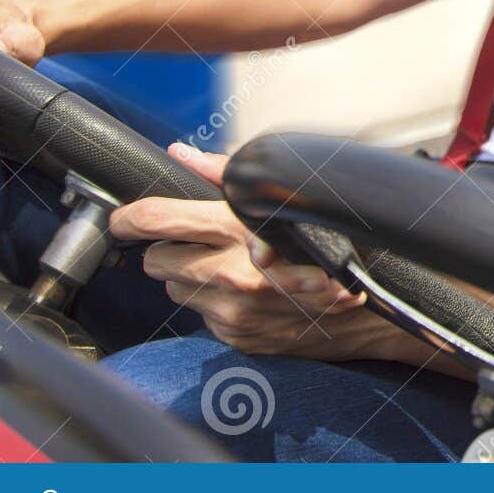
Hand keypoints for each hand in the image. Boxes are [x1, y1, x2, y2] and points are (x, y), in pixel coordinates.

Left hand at [109, 142, 384, 360]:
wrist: (371, 307)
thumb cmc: (333, 245)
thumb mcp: (285, 198)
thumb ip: (225, 175)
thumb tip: (181, 154)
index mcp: (239, 230)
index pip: (157, 221)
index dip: (129, 218)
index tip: (122, 219)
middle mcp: (230, 274)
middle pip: (156, 260)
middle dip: (168, 248)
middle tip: (192, 241)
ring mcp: (231, 311)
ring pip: (174, 289)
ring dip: (189, 276)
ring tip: (225, 264)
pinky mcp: (236, 338)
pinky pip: (201, 315)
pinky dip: (213, 302)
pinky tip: (245, 291)